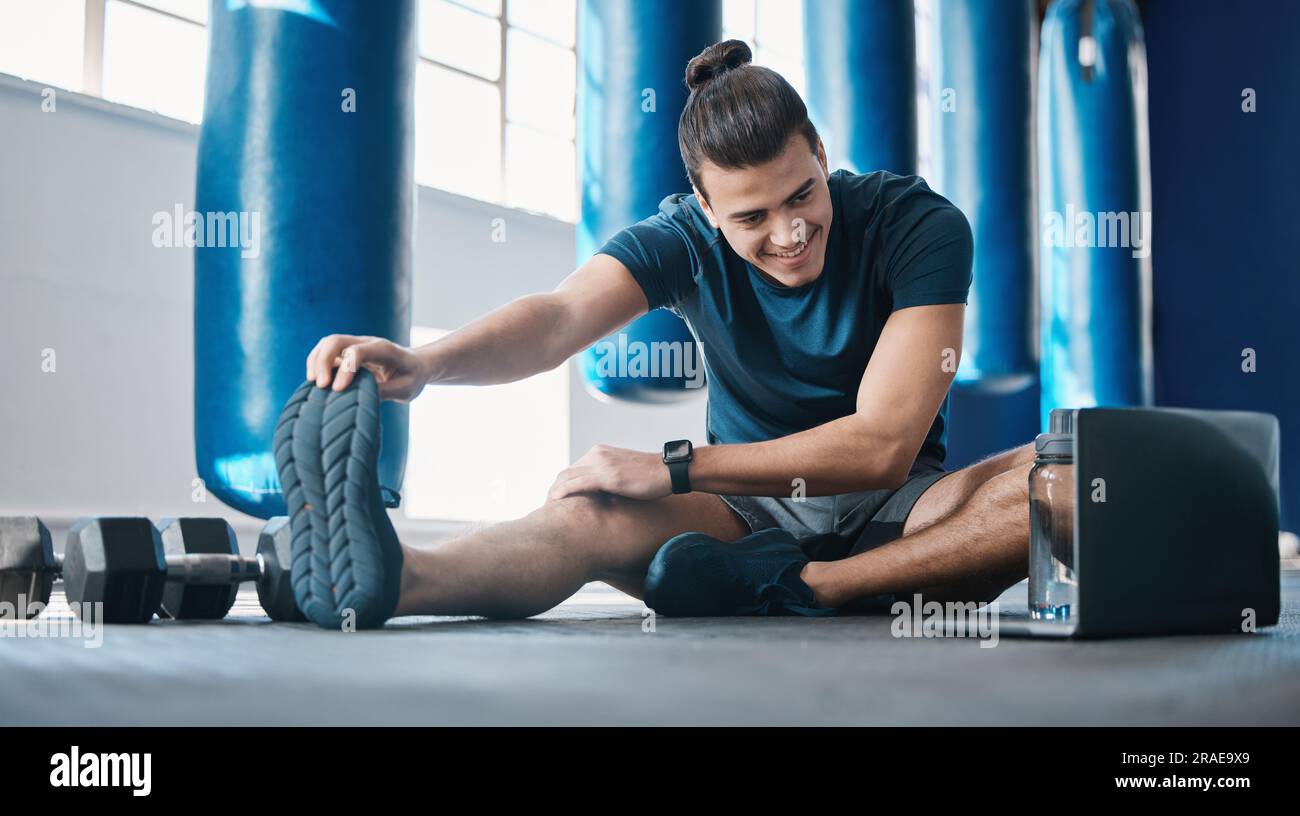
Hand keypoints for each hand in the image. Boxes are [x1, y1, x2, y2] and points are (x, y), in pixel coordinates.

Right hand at [305, 334, 428, 401]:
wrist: (416, 365)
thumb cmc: (412, 377)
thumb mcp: (405, 389)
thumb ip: (384, 392)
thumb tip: (359, 399)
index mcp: (384, 349)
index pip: (358, 352)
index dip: (345, 369)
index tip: (338, 390)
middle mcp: (367, 343)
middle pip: (336, 341)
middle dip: (323, 361)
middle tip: (319, 385)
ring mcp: (355, 345)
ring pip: (327, 344)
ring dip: (316, 361)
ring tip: (312, 383)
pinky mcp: (347, 353)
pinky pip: (327, 353)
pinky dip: (317, 365)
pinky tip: (315, 383)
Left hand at [547, 445, 672, 501]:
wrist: (669, 472)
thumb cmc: (651, 476)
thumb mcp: (624, 473)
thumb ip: (608, 478)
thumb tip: (599, 496)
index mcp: (600, 452)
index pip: (574, 468)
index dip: (562, 484)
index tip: (555, 499)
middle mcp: (597, 454)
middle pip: (567, 472)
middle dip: (555, 488)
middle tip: (546, 505)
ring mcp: (601, 464)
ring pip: (568, 477)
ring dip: (555, 491)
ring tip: (547, 506)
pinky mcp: (607, 476)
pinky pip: (578, 483)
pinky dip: (564, 491)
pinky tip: (555, 500)